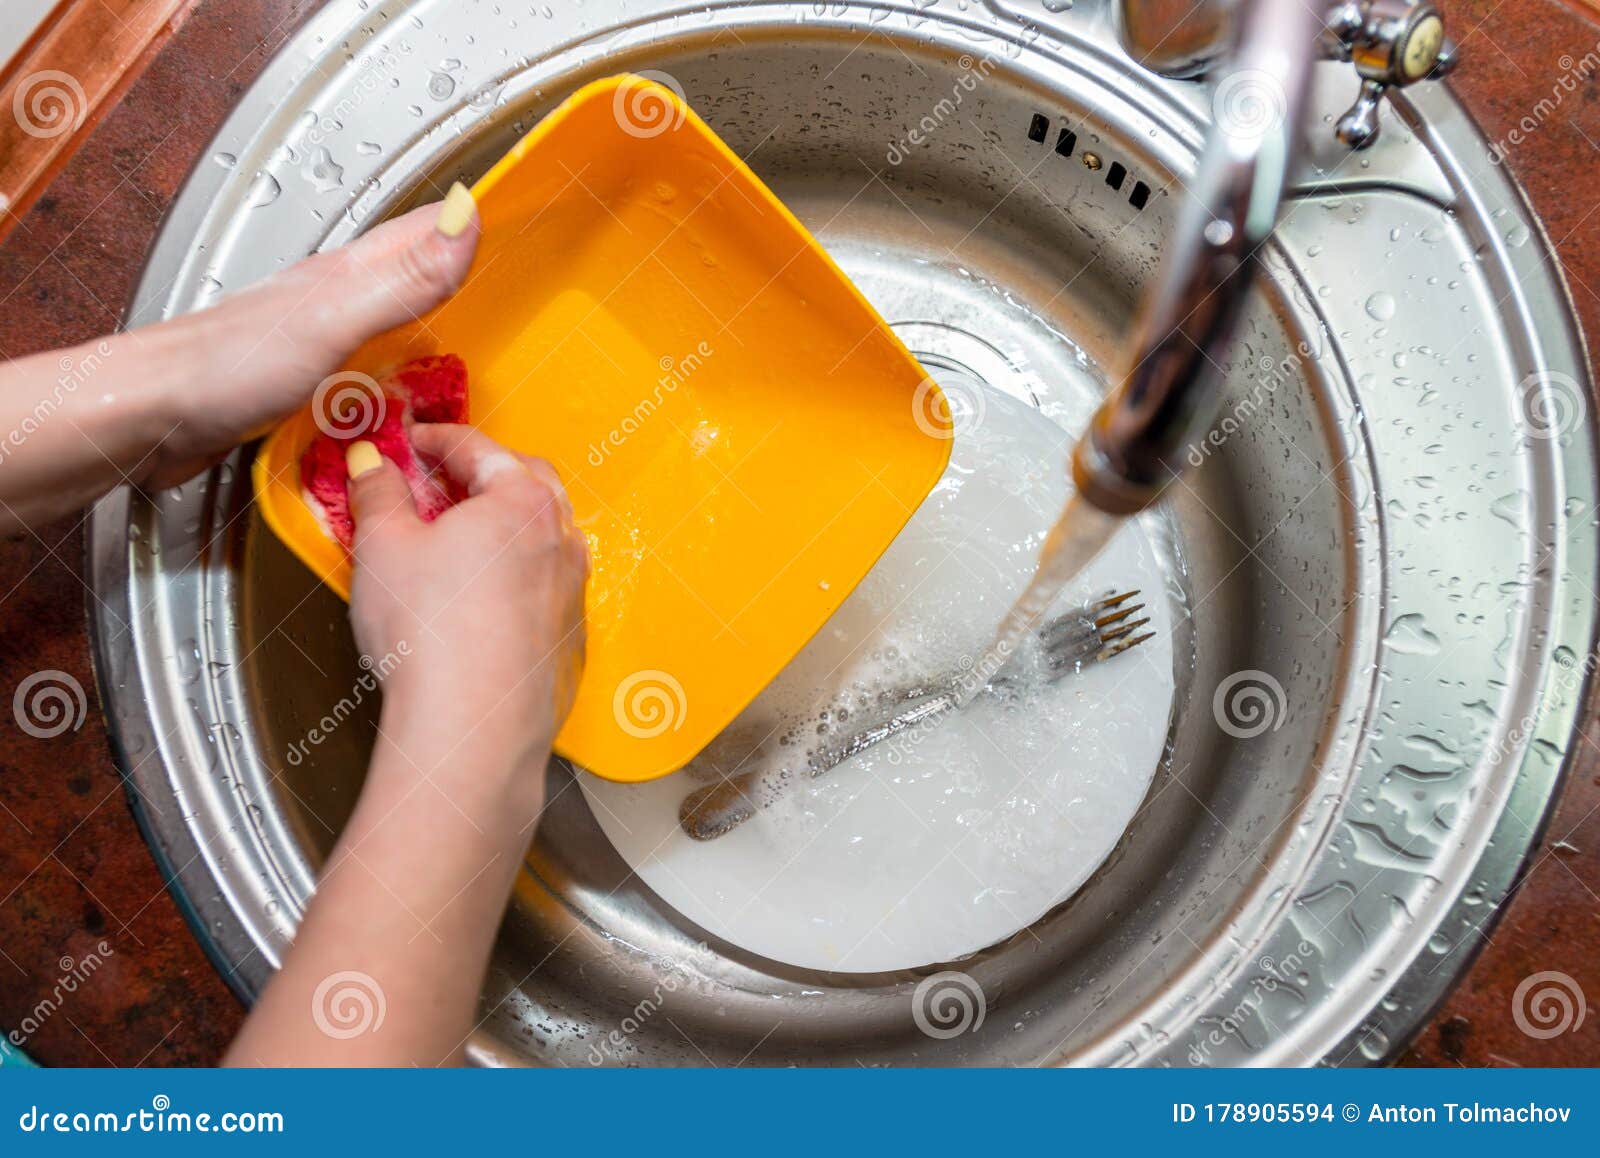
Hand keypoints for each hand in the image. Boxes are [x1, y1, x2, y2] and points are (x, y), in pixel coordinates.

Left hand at [0, 186, 478, 529]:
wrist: (147, 417)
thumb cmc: (225, 367)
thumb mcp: (334, 320)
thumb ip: (403, 278)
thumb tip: (466, 219)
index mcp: (348, 274)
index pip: (423, 230)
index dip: (469, 221)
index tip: (516, 220)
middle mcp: (335, 300)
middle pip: (409, 273)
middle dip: (456, 270)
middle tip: (505, 280)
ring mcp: (317, 341)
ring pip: (388, 323)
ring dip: (426, 326)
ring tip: (466, 341)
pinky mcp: (301, 385)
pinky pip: (365, 373)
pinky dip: (394, 381)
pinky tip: (401, 401)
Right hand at [344, 424, 588, 821]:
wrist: (471, 727)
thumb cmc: (432, 635)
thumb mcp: (382, 546)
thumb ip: (378, 493)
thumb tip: (373, 465)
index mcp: (522, 501)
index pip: (476, 446)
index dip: (433, 438)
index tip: (407, 443)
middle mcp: (560, 540)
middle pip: (524, 482)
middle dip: (479, 473)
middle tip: (434, 482)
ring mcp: (572, 590)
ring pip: (542, 535)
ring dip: (503, 524)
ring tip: (456, 537)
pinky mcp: (569, 637)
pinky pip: (545, 585)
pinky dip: (515, 574)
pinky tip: (480, 596)